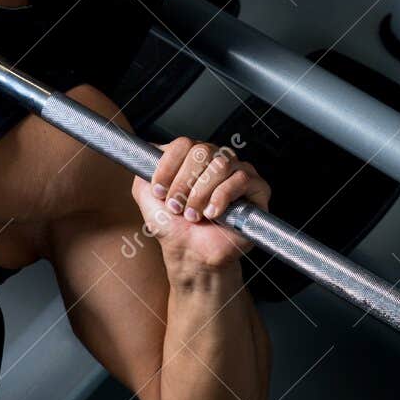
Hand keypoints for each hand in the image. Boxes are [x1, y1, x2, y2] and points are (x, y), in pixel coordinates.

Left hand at [130, 137, 271, 275]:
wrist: (190, 255)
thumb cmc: (174, 226)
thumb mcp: (146, 196)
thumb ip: (142, 171)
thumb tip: (146, 151)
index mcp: (192, 157)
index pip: (183, 144)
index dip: (168, 167)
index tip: (160, 190)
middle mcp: (215, 160)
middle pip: (202, 151)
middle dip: (184, 183)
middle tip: (177, 206)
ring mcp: (237, 172)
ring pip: (221, 164)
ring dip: (200, 194)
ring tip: (193, 215)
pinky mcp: (256, 189)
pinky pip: (241, 179)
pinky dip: (222, 197)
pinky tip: (213, 213)